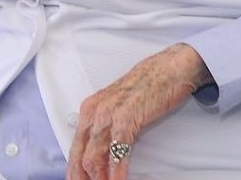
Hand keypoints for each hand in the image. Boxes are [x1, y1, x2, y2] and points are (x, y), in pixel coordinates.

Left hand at [67, 43, 212, 178]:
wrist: (166, 71)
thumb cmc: (144, 91)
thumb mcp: (117, 109)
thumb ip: (106, 129)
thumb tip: (100, 155)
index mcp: (89, 110)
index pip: (75, 146)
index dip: (73, 169)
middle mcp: (94, 111)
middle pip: (80, 153)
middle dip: (82, 176)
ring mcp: (108, 114)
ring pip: (95, 154)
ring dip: (99, 177)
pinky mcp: (126, 118)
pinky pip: (118, 149)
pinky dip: (117, 170)